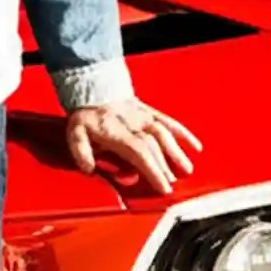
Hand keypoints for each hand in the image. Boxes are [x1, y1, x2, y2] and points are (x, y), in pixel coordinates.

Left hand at [66, 98, 201, 193]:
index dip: (153, 169)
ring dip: (177, 152)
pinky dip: (183, 133)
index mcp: (117, 132)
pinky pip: (169, 121)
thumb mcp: (75, 133)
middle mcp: (134, 124)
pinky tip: (195, 145)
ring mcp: (144, 117)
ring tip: (187, 169)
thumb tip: (88, 169)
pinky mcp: (149, 111)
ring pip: (165, 134)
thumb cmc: (85, 113)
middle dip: (165, 167)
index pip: (140, 152)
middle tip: (173, 184)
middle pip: (154, 147)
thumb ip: (81, 152)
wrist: (91, 84)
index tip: (162, 186)